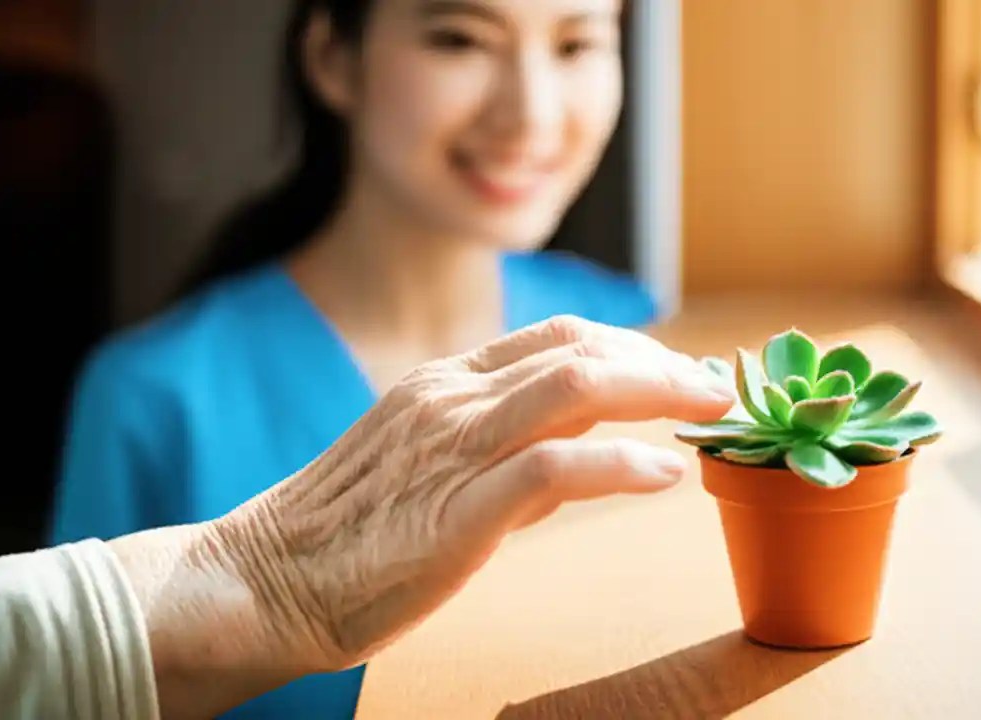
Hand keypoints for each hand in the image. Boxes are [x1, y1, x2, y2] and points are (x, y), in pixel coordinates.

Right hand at [110, 316, 734, 717]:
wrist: (264, 582)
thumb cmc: (351, 535)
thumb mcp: (433, 468)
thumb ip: (511, 453)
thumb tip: (589, 453)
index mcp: (444, 383)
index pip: (557, 339)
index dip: (633, 347)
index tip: (682, 372)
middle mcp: (450, 397)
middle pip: (579, 349)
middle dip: (661, 361)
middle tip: (716, 387)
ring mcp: (450, 447)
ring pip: (572, 387)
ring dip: (657, 390)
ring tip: (709, 410)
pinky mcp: (453, 510)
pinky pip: (553, 469)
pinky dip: (618, 465)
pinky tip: (663, 474)